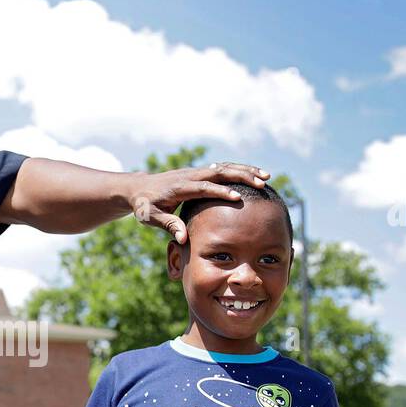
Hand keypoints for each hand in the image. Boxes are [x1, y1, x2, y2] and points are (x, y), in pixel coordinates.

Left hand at [129, 162, 270, 243]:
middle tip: (261, 184)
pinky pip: (223, 169)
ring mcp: (196, 172)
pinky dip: (240, 170)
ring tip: (266, 177)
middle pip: (219, 172)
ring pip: (224, 167)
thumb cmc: (145, 205)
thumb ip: (168, 225)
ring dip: (245, 171)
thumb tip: (184, 239)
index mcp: (179, 187)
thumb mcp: (150, 217)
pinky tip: (256, 175)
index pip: (202, 187)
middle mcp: (190, 175)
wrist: (139, 188)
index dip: (220, 192)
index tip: (237, 199)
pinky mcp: (200, 173)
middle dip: (241, 177)